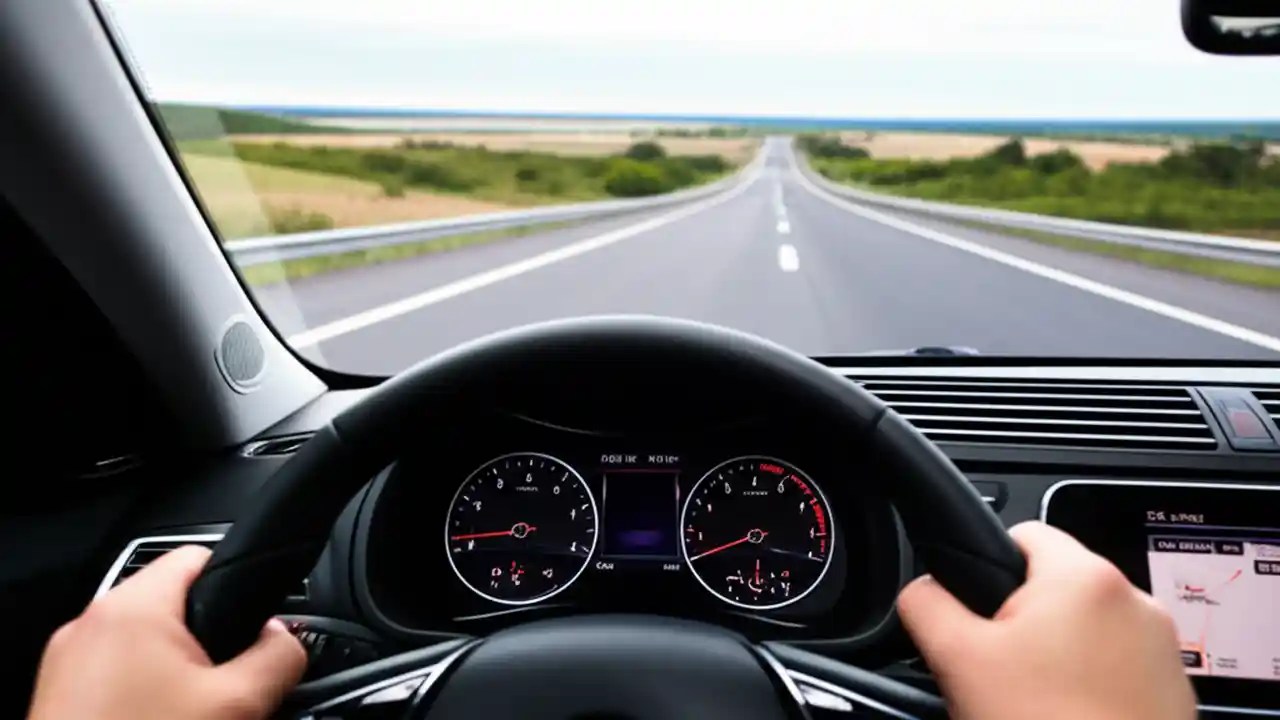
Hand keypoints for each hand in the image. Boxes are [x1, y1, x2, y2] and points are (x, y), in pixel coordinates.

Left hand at [27, 545, 305, 719]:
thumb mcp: (236, 705)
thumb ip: (277, 657)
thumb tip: (286, 639)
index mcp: (132, 608)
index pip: (201, 556)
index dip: (239, 587)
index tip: (255, 628)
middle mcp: (90, 624)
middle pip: (176, 607)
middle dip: (210, 644)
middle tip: (227, 691)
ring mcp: (66, 663)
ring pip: (147, 647)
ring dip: (178, 674)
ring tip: (194, 716)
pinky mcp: (58, 698)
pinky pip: (118, 676)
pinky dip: (146, 695)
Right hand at [897, 521, 1195, 719]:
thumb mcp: (958, 660)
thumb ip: (927, 604)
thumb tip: (922, 588)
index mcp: (1084, 577)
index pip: (1020, 533)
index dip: (984, 571)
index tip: (977, 620)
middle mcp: (1135, 601)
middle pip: (1052, 588)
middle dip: (1021, 624)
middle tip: (1000, 674)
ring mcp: (1161, 647)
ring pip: (1083, 630)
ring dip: (1056, 656)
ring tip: (1037, 704)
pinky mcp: (1171, 688)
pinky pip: (1116, 666)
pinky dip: (1089, 685)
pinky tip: (1068, 717)